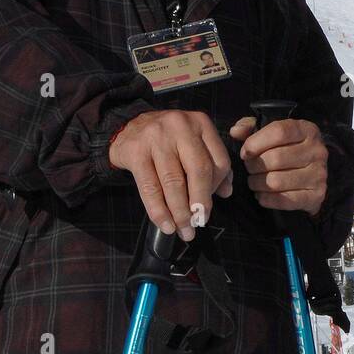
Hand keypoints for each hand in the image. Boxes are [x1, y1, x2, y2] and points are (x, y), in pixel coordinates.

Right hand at [109, 110, 232, 241]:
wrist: (127, 128)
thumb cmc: (167, 140)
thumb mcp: (193, 143)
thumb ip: (213, 164)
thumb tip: (226, 192)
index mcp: (201, 124)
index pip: (219, 160)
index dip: (217, 187)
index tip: (210, 206)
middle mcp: (181, 127)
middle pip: (199, 170)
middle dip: (201, 202)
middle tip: (200, 223)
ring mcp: (157, 138)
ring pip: (174, 182)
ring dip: (180, 212)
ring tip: (184, 230)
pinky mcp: (136, 152)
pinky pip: (150, 188)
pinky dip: (159, 211)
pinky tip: (166, 225)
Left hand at [229, 115, 327, 215]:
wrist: (311, 175)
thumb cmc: (287, 150)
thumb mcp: (272, 133)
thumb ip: (251, 127)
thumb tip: (236, 131)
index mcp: (308, 130)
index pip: (279, 132)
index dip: (256, 142)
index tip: (245, 152)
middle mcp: (317, 151)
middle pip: (275, 158)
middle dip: (254, 166)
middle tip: (249, 168)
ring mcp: (319, 174)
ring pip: (276, 181)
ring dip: (257, 183)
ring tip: (254, 181)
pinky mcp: (316, 195)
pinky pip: (283, 200)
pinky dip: (266, 199)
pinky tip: (262, 194)